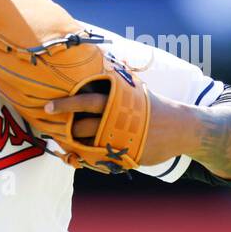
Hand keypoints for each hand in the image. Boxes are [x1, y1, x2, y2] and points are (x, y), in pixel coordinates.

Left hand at [43, 87, 189, 166]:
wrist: (184, 129)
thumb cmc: (153, 107)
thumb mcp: (134, 91)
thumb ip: (113, 87)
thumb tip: (94, 71)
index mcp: (118, 100)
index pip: (87, 100)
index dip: (66, 104)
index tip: (46, 107)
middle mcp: (119, 119)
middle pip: (83, 126)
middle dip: (66, 130)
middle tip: (52, 131)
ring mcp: (122, 139)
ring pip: (88, 144)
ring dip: (75, 145)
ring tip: (67, 143)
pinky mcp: (127, 156)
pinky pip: (99, 160)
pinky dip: (89, 159)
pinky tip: (84, 156)